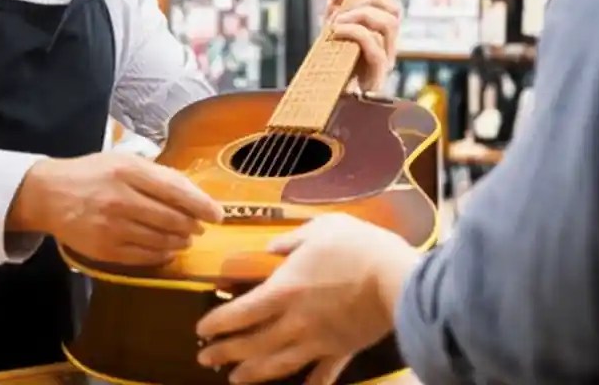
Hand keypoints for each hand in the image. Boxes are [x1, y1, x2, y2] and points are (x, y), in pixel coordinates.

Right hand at [8, 152, 222, 265]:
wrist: (49, 195)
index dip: (202, 205)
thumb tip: (194, 194)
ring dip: (180, 241)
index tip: (218, 214)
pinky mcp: (104, 250)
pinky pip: (143, 257)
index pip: (176, 190)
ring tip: (185, 238)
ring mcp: (111, 227)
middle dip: (193, 226)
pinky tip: (168, 249)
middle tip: (200, 227)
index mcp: (128, 171)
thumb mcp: (124, 161)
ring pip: (160, 240)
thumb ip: (157, 174)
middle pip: (172, 219)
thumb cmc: (92, 174)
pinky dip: (162, 254)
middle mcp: (121, 199)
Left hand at [195, 214, 420, 384]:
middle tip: (205, 358)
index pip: (240, 312)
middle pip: (251, 344)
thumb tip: (272, 248)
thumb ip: (292, 240)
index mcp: (284, 289)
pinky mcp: (342, 352)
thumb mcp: (322, 228)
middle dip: (224, 353)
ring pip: (277, 365)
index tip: (202, 329)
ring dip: (252, 373)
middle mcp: (294, 321)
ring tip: (234, 379)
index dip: (217, 323)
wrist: (396, 279)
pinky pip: (322, 375)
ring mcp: (318, 340)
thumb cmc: (359, 247)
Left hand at [324, 0, 400, 94]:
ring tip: (335, 23)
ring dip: (359, 16)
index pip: (393, 10)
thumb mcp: (331, 34)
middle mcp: (388, 51)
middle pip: (392, 15)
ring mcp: (384, 64)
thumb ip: (336, 11)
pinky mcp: (376, 78)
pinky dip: (355, 33)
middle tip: (340, 13)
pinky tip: (336, 32)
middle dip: (366, 4)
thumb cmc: (329, 69)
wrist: (322, 101)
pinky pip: (374, 48)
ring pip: (387, 26)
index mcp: (381, 39)